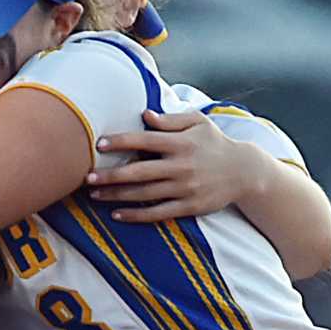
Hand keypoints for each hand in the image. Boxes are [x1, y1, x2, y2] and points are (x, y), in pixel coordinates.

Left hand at [85, 108, 263, 222]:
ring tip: (94, 194)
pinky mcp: (188, 207)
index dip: (121, 142)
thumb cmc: (214, 143)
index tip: (99, 144)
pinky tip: (116, 214)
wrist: (244, 171)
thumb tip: (144, 115)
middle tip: (87, 177)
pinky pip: (157, 213)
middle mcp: (181, 166)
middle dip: (111, 175)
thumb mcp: (198, 124)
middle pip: (139, 172)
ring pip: (144, 194)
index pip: (146, 141)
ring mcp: (184, 188)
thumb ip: (170, 120)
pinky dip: (135, 215)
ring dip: (117, 195)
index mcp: (181, 143)